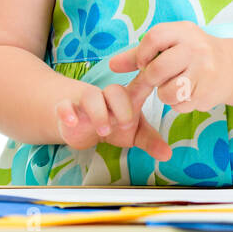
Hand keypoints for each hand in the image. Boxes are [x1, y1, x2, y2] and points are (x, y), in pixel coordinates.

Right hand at [55, 78, 172, 160]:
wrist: (81, 124)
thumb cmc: (113, 123)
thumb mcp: (134, 133)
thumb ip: (150, 141)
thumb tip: (167, 154)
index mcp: (127, 98)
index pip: (141, 83)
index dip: (150, 77)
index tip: (158, 76)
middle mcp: (107, 97)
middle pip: (115, 91)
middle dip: (123, 107)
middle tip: (127, 125)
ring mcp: (86, 102)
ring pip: (91, 96)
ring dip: (98, 113)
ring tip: (104, 131)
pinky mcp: (68, 108)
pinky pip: (65, 105)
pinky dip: (67, 112)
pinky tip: (72, 122)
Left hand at [108, 21, 232, 114]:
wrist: (230, 66)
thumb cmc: (191, 53)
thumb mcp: (169, 44)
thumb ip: (139, 54)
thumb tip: (111, 65)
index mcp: (183, 31)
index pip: (153, 38)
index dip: (142, 54)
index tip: (145, 62)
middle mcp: (196, 48)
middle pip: (157, 70)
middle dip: (151, 79)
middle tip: (158, 78)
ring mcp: (204, 71)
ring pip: (167, 92)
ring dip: (165, 94)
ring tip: (174, 86)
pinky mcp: (208, 92)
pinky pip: (180, 105)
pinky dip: (179, 104)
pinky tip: (188, 93)